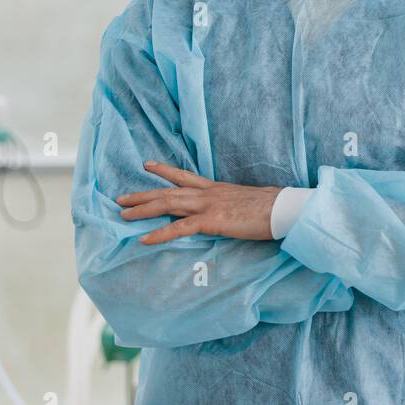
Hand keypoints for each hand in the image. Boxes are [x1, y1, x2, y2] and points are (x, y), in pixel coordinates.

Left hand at [117, 161, 278, 244]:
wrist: (283, 208)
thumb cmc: (271, 207)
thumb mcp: (248, 201)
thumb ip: (234, 204)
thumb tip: (233, 210)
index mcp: (216, 188)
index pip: (185, 176)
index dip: (164, 170)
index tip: (147, 165)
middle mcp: (208, 193)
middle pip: (168, 191)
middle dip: (143, 194)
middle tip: (121, 199)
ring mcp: (208, 205)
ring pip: (168, 204)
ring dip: (143, 210)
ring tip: (123, 214)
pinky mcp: (212, 221)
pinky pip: (180, 228)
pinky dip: (160, 234)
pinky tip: (144, 240)